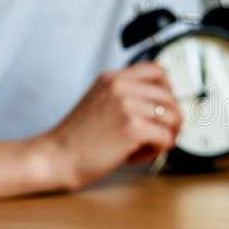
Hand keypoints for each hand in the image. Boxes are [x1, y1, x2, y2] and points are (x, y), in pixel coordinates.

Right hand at [41, 62, 182, 188]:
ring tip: (143, 147)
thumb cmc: (77, 138)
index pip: (158, 70)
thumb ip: (125, 95)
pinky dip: (157, 151)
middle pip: (170, 98)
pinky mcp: (133, 127)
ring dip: (164, 137)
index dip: (169, 90)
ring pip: (173, 118)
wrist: (54, 158)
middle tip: (156, 136)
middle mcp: (121, 87)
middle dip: (170, 121)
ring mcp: (128, 106)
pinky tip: (135, 156)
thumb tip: (163, 102)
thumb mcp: (98, 101)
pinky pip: (167, 138)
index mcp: (113, 78)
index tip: (164, 107)